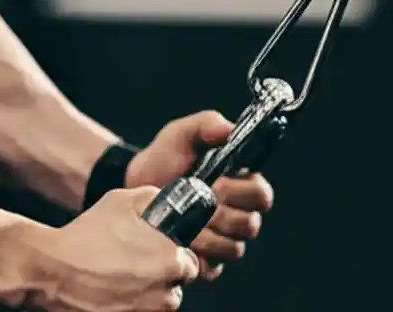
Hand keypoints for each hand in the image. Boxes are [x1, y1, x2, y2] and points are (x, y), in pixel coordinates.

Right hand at [25, 187, 199, 311]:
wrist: (51, 269)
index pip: (192, 263)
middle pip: (176, 286)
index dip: (174, 255)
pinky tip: (111, 290)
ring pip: (159, 304)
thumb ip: (154, 201)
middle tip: (136, 262)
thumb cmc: (87, 235)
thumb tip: (169, 204)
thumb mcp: (123, 201)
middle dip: (162, 275)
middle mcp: (166, 293)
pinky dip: (130, 305)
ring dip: (148, 293)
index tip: (157, 250)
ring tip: (121, 277)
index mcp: (172, 261)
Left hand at [125, 111, 275, 280]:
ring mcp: (222, 241)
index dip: (242, 192)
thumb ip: (205, 124)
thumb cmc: (161, 159)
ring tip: (183, 223)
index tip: (216, 183)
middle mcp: (237, 215)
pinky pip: (213, 268)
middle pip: (250, 225)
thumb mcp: (181, 134)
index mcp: (239, 184)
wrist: (131, 188)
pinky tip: (178, 241)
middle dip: (222, 214)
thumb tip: (227, 130)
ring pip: (234, 249)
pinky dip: (197, 256)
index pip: (261, 195)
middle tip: (198, 204)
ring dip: (208, 236)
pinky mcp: (205, 262)